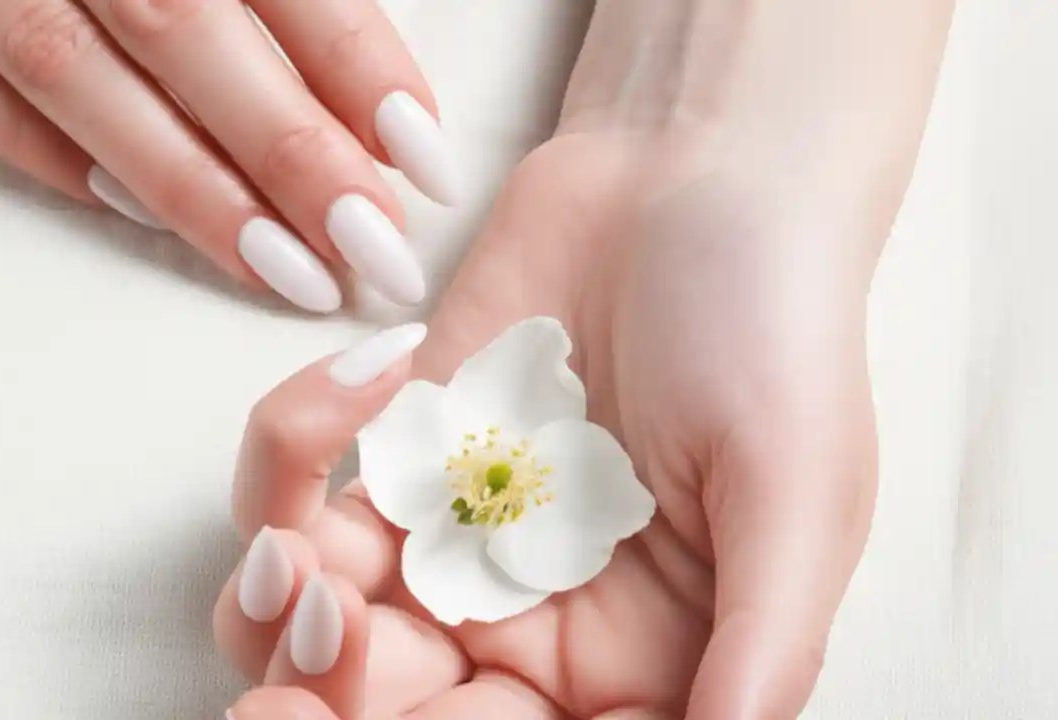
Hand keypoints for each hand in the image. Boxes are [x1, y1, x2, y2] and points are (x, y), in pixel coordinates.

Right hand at [0, 0, 452, 309]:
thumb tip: (352, 42)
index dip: (357, 65)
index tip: (422, 160)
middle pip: (184, 27)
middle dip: (289, 154)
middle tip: (375, 252)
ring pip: (69, 72)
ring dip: (184, 184)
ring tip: (280, 267)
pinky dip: (37, 147)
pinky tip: (126, 209)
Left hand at [213, 128, 885, 717]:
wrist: (692, 176)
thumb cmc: (771, 330)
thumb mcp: (795, 497)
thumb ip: (760, 649)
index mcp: (633, 665)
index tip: (403, 712)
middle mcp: (529, 620)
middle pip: (395, 713)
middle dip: (329, 704)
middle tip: (306, 664)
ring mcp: (447, 538)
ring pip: (312, 630)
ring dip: (275, 616)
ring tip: (301, 559)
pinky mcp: (391, 448)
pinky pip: (292, 490)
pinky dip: (290, 451)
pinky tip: (363, 384)